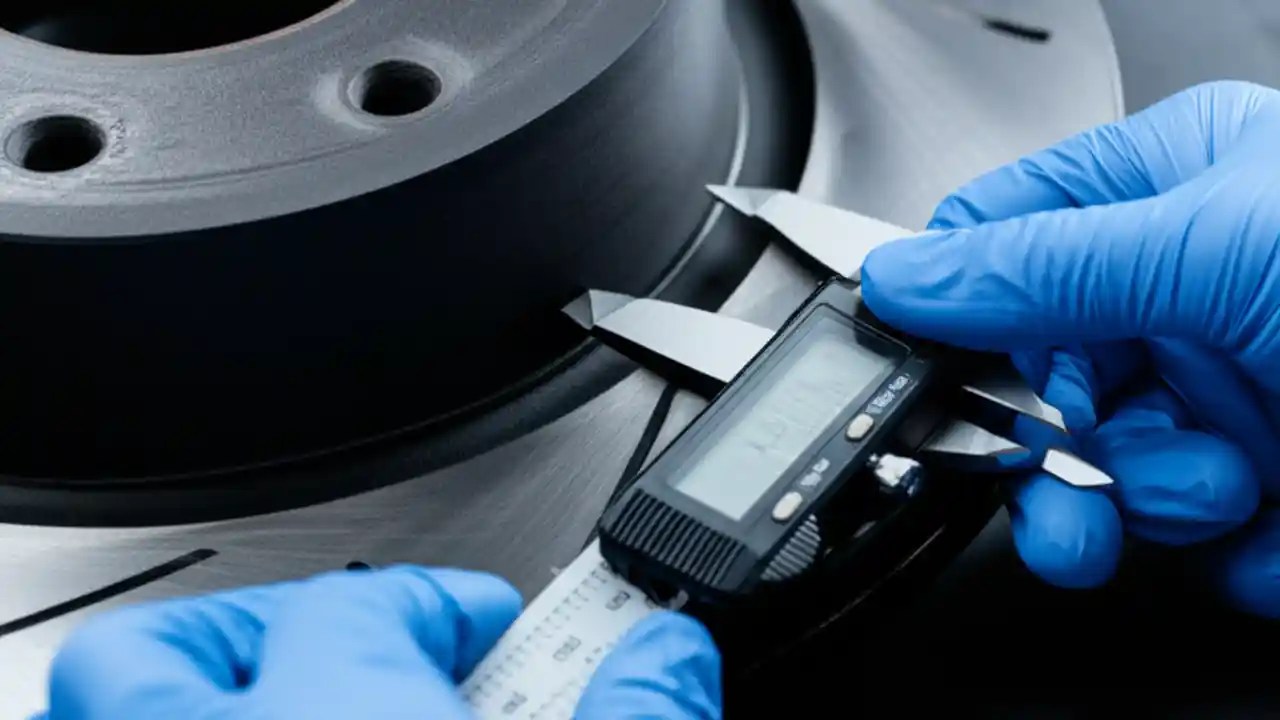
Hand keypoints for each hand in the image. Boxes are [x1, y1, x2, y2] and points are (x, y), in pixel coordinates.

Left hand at [32, 566, 722, 718]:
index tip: (494, 632)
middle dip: (256, 625)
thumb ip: (641, 714)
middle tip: (346, 643)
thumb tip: (674, 656)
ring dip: (187, 693)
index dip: (447, 605)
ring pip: (104, 717)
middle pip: (162, 653)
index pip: (380, 607)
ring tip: (279, 701)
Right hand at [860, 80, 1279, 616]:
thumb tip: (898, 278)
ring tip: (1219, 493)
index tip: (936, 382)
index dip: (957, 319)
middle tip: (1052, 473)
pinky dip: (1228, 553)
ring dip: (1148, 503)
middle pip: (1035, 381)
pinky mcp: (1270, 490)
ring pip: (1102, 475)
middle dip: (1050, 447)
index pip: (999, 243)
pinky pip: (1186, 542)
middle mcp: (1191, 292)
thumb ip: (1039, 268)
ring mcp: (1229, 395)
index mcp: (1171, 193)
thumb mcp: (1212, 247)